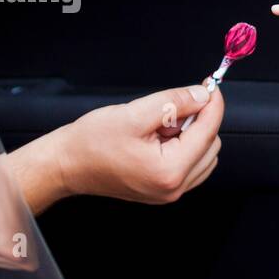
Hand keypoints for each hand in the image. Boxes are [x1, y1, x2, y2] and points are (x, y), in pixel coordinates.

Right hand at [56, 82, 224, 204]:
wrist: (66, 164)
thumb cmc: (91, 142)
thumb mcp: (135, 113)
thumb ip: (174, 102)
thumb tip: (202, 95)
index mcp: (169, 171)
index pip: (208, 132)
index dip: (212, 104)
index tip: (210, 86)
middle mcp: (174, 188)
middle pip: (210, 145)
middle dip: (196, 121)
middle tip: (169, 108)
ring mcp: (169, 192)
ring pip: (203, 155)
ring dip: (190, 134)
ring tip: (157, 127)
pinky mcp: (163, 189)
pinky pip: (190, 164)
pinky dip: (182, 146)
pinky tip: (158, 138)